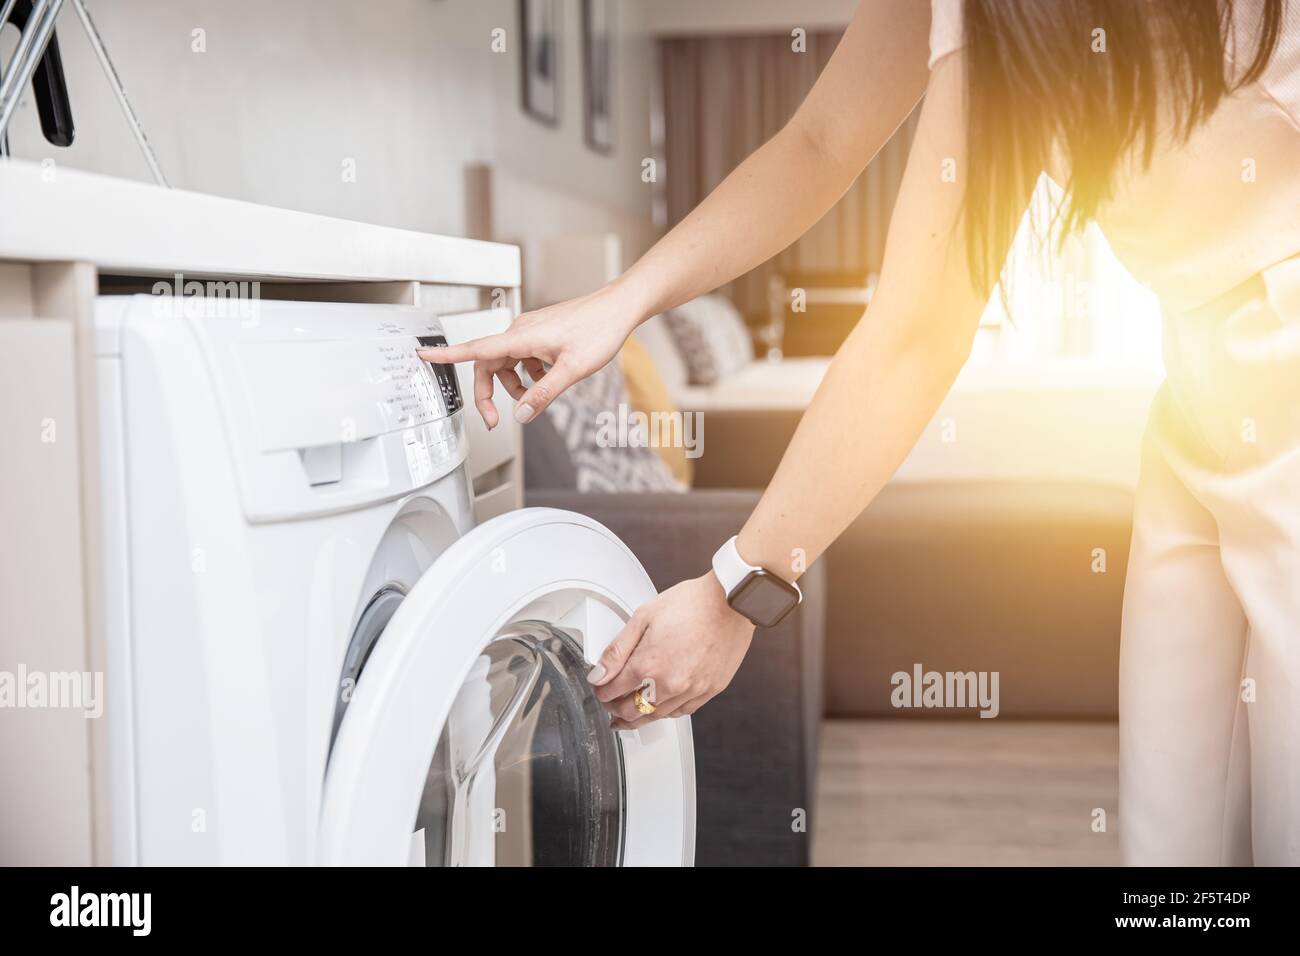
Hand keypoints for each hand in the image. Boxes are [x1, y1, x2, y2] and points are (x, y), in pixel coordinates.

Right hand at [417, 281, 645, 429]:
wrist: (617, 308)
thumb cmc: (598, 331)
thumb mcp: (573, 369)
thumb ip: (545, 392)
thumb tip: (522, 413)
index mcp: (521, 337)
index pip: (475, 348)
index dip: (447, 354)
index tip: (422, 356)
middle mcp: (520, 331)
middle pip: (488, 365)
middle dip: (490, 393)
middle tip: (496, 420)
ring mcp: (529, 332)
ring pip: (506, 363)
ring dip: (514, 384)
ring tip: (537, 395)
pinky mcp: (539, 334)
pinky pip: (522, 358)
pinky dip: (530, 373)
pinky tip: (549, 377)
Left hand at [587, 573, 754, 729]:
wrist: (730, 602)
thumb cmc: (691, 603)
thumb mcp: (643, 617)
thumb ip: (617, 650)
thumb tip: (598, 674)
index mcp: (647, 665)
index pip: (612, 691)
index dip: (600, 691)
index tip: (599, 687)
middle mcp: (668, 684)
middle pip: (631, 711)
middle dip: (615, 709)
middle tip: (610, 704)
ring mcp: (691, 690)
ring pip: (656, 716)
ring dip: (638, 717)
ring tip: (628, 715)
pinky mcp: (710, 690)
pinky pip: (682, 712)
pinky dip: (666, 712)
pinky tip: (660, 707)